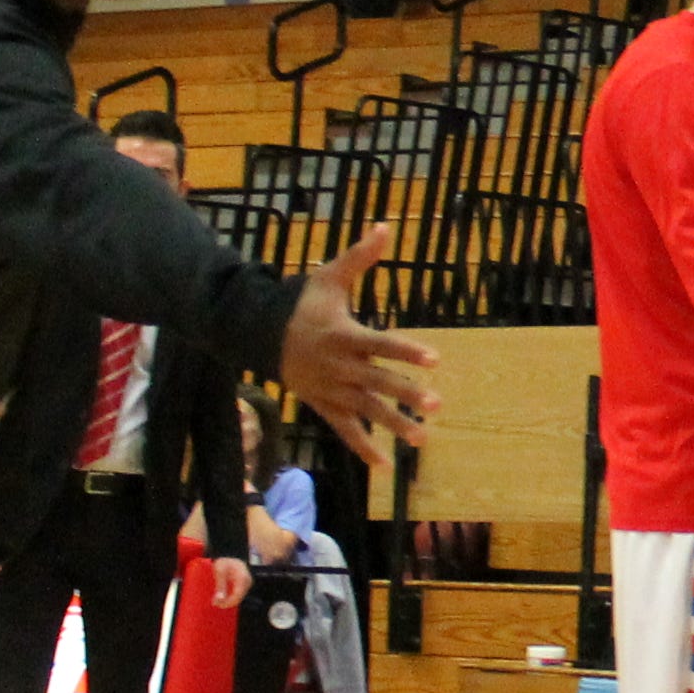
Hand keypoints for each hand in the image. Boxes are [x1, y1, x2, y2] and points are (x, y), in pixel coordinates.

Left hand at [209, 557, 251, 610]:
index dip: (226, 603)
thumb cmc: (225, 561)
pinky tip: (223, 596)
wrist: (230, 553)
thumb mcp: (220, 573)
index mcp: (243, 580)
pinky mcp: (244, 583)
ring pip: (238, 597)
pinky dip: (230, 596)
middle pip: (238, 599)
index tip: (216, 604)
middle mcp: (247, 583)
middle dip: (226, 603)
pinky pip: (238, 593)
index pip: (236, 597)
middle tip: (215, 603)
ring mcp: (247, 583)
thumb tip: (219, 600)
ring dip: (228, 600)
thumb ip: (220, 587)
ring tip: (217, 600)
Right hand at [276, 228, 438, 464]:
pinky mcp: (322, 405)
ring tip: (424, 438)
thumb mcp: (328, 278)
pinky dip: (362, 447)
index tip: (436, 359)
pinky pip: (343, 429)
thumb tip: (386, 227)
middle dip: (406, 394)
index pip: (381, 344)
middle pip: (377, 382)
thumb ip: (360, 257)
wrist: (256, 332)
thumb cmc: (301, 303)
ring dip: (393, 425)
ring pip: (365, 410)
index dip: (407, 351)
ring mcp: (330, 389)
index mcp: (344, 335)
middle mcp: (339, 366)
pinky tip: (386, 465)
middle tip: (437, 405)